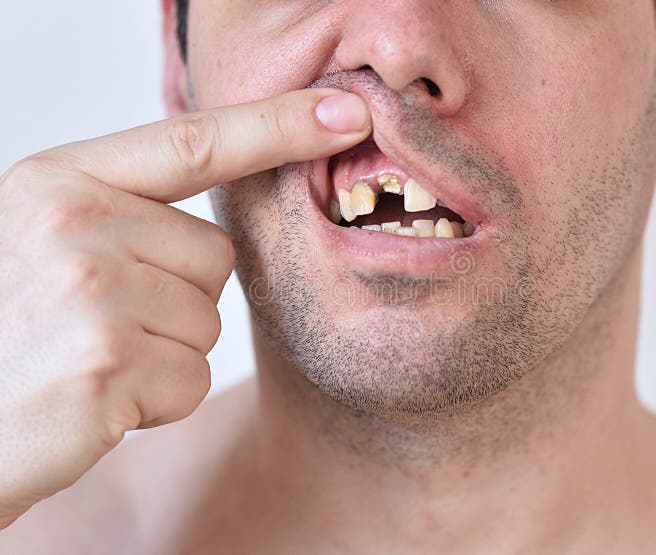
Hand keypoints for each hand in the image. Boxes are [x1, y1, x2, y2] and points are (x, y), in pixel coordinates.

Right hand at [0, 89, 371, 528]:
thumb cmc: (12, 334)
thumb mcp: (48, 242)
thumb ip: (128, 213)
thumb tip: (220, 223)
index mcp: (60, 180)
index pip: (194, 142)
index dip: (279, 125)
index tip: (349, 111)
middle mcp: (73, 219)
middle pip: (216, 254)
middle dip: (178, 301)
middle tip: (100, 327)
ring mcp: (90, 287)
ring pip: (209, 320)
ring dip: (166, 354)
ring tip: (94, 361)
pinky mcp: (108, 359)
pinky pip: (193, 377)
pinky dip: (159, 400)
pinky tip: (100, 400)